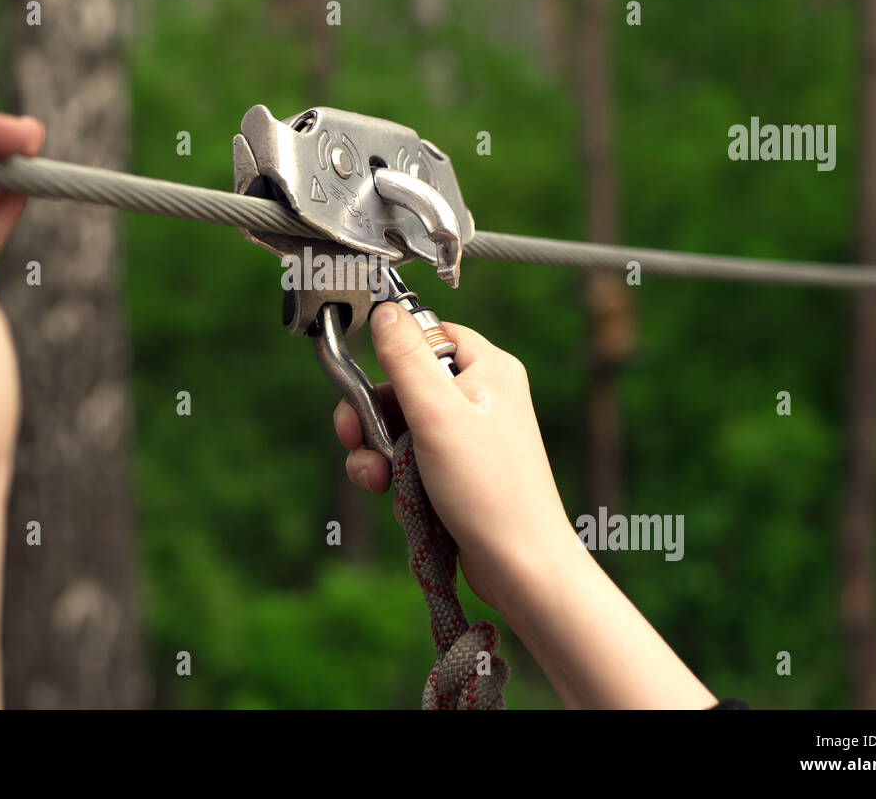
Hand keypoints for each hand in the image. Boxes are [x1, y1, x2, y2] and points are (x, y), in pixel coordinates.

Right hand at [335, 302, 717, 708]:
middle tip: (356, 437)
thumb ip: (405, 357)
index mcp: (487, 367)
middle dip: (372, 416)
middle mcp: (482, 396)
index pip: (427, 334)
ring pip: (400, 426)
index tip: (364, 379)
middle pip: (404, 384)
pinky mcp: (458, 472)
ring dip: (378, 452)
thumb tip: (385, 310)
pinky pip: (411, 460)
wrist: (519, 564)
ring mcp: (470, 436)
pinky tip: (396, 497)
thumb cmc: (490, 489)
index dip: (392, 355)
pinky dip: (396, 477)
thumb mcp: (436, 412)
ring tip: (379, 479)